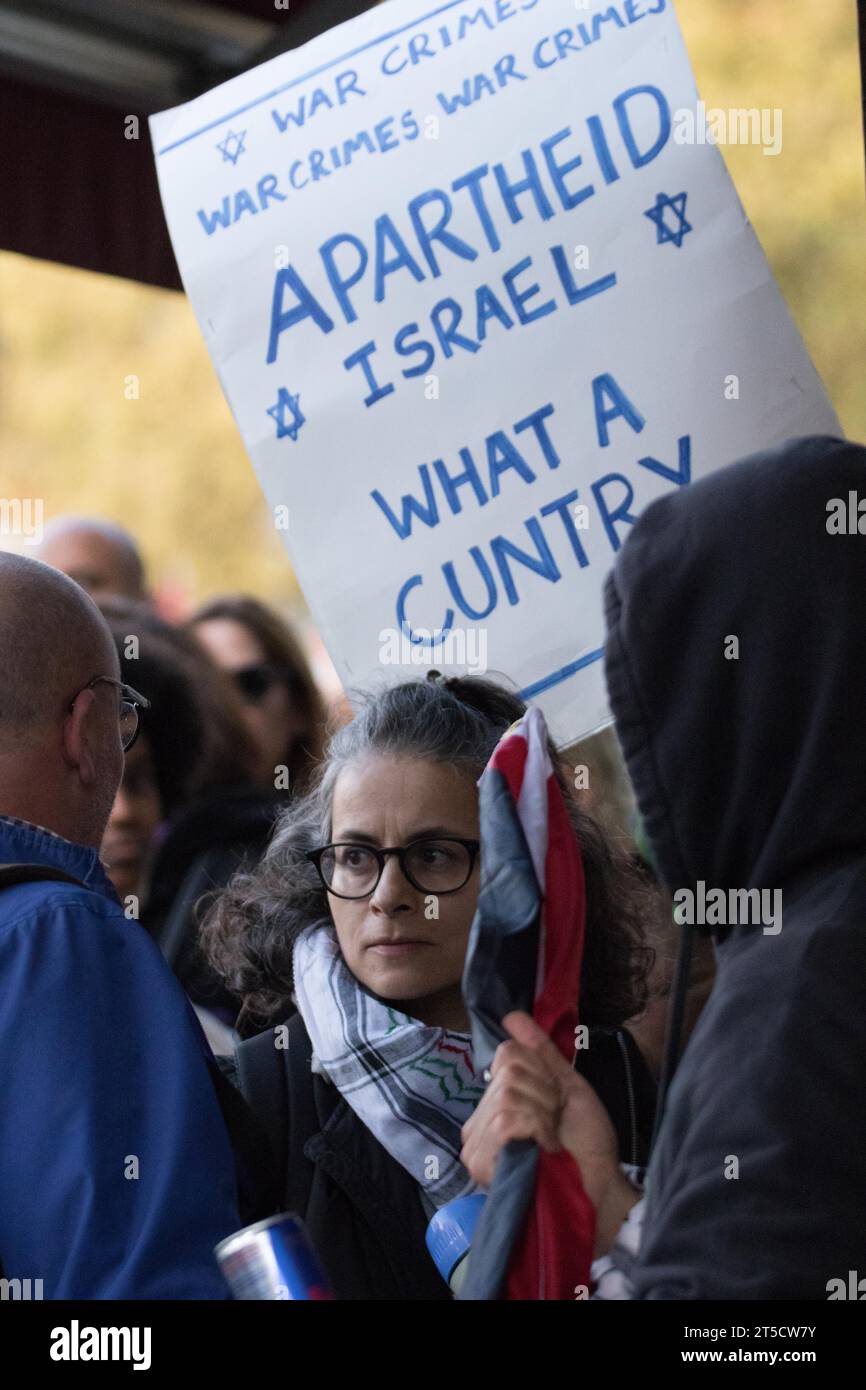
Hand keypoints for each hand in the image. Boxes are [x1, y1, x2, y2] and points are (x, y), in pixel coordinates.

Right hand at [461, 1011, 639, 1256]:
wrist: (601, 1185)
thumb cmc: (586, 1141)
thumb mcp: (566, 1086)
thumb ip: (539, 1052)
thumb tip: (512, 1015)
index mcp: (495, 1101)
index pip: (506, 1054)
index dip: (541, 1073)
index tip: (557, 1102)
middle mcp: (478, 1121)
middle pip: (507, 1073)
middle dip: (544, 1096)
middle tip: (555, 1125)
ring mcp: (476, 1143)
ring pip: (507, 1096)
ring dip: (542, 1116)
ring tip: (550, 1140)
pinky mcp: (482, 1162)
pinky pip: (507, 1120)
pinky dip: (536, 1130)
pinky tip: (545, 1151)